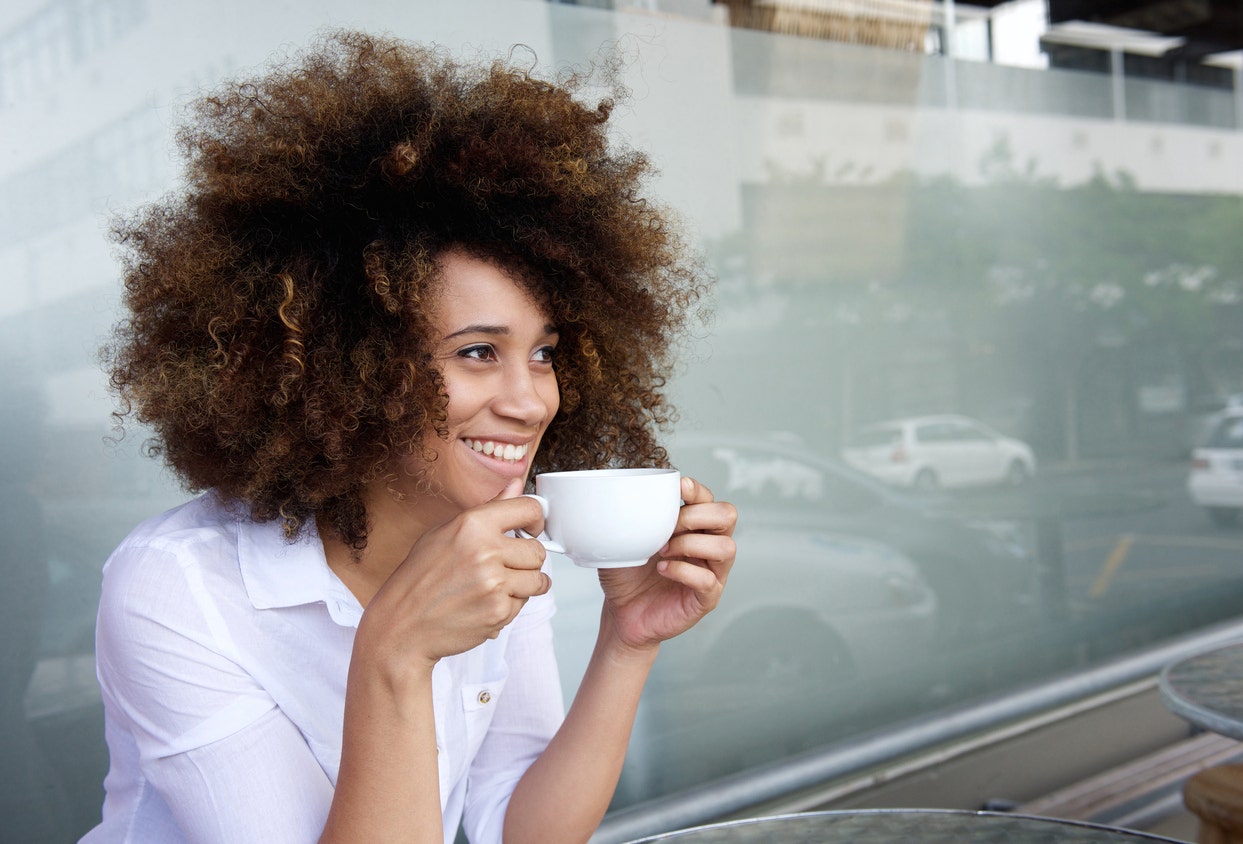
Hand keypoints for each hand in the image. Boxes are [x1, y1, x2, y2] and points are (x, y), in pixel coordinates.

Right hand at [355, 480, 551, 674]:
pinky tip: (483, 604)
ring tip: (495, 587)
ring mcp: (494, 583)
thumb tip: (516, 484)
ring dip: (523, 585)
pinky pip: (523, 604)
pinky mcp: (499, 612)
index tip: (533, 528)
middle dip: (527, 559)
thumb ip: (489, 508)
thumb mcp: (446, 532)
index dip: (536, 519)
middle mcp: (486, 551)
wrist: (402, 624)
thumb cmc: (420, 577)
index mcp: (472, 524)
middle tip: (505, 566)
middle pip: (538, 550)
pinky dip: (509, 606)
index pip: (529, 509)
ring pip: (537, 580)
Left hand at [596, 475, 736, 652]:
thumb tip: (628, 491)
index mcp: (694, 526)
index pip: (709, 499)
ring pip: (726, 547)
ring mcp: (712, 572)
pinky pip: (708, 580)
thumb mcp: (628, 538)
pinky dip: (683, 571)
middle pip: (727, 516)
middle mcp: (708, 545)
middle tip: (668, 527)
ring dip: (690, 544)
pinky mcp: (707, 598)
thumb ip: (636, 515)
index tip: (677, 487)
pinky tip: (663, 570)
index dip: (697, 490)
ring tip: (662, 551)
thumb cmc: (628, 572)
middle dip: (696, 515)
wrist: (621, 611)